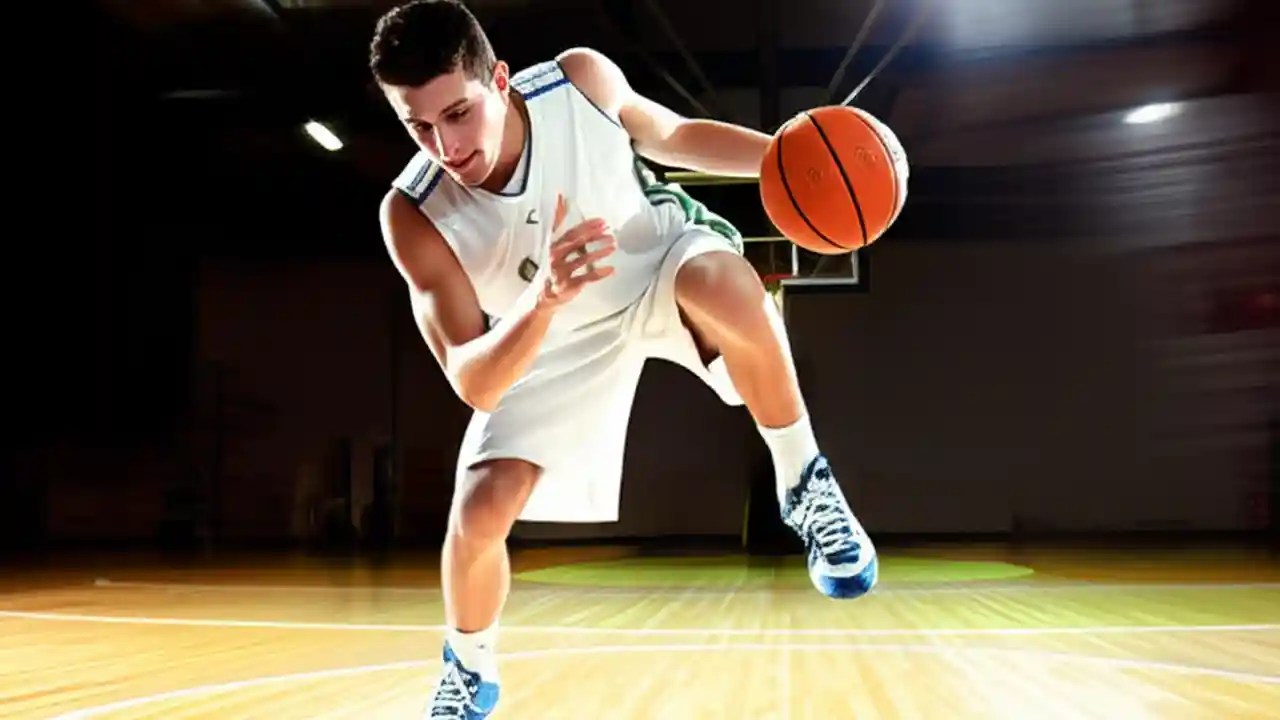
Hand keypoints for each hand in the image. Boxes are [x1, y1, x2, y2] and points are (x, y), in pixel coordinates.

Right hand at [536, 194, 616, 308]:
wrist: (541, 299)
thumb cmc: (549, 270)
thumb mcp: (551, 249)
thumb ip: (557, 226)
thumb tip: (561, 200)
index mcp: (552, 248)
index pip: (570, 233)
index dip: (586, 227)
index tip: (601, 221)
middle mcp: (555, 258)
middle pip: (577, 243)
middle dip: (594, 236)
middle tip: (609, 231)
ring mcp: (561, 272)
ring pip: (583, 259)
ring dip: (599, 252)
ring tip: (613, 246)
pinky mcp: (568, 286)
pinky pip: (586, 278)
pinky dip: (599, 273)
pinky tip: (611, 269)